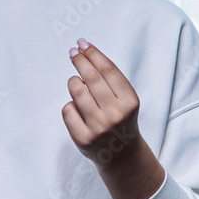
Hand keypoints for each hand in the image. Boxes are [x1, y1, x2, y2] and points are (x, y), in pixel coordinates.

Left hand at [62, 38, 141, 166]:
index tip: (83, 43)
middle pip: (91, 77)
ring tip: (76, 82)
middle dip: (80, 60)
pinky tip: (78, 109)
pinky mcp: (83, 139)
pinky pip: (68, 110)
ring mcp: (99, 127)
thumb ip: (109, 80)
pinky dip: (71, 105)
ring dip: (74, 82)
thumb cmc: (120, 120)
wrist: (121, 155)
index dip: (94, 54)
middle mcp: (115, 114)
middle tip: (73, 52)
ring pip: (76, 91)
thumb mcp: (125, 100)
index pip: (108, 70)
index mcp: (130, 102)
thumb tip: (84, 51)